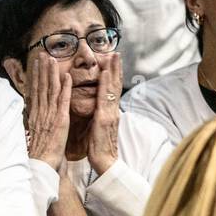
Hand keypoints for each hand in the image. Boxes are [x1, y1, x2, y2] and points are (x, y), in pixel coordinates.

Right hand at [24, 50, 71, 170]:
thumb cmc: (40, 152)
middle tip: (42, 54)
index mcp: (36, 114)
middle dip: (41, 69)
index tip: (35, 63)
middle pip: (41, 86)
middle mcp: (41, 112)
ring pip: (50, 89)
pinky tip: (67, 76)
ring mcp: (50, 115)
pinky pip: (63, 101)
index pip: (35, 90)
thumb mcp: (34, 132)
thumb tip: (30, 112)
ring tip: (51, 58)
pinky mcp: (60, 120)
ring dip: (51, 73)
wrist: (42, 164)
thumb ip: (34, 120)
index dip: (35, 76)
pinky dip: (65, 88)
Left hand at [86, 53, 122, 175]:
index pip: (113, 90)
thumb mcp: (99, 127)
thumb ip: (100, 115)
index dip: (114, 75)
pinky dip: (105, 84)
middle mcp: (113, 110)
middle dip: (116, 68)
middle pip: (115, 85)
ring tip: (113, 56)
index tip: (113, 61)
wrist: (105, 163)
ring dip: (113, 70)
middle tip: (116, 52)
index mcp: (110, 112)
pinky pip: (104, 98)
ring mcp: (110, 113)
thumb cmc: (100, 147)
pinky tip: (104, 74)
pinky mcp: (104, 119)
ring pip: (112, 88)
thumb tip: (98, 107)